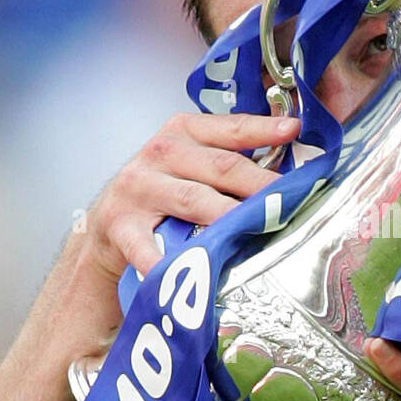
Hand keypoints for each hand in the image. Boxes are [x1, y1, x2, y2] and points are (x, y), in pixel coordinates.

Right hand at [83, 112, 299, 282]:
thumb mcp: (190, 163)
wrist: (107, 224)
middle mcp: (160, 154)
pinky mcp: (121, 226)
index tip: (294, 131)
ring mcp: (139, 189)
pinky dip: (163, 260)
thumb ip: (230, 160)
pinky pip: (146, 246)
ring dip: (226, 215)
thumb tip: (290, 173)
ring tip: (255, 227)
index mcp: (183, 132)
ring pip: (193, 200)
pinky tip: (183, 271)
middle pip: (221, 167)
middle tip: (290, 198)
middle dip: (259, 184)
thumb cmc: (161, 190)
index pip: (231, 129)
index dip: (263, 130)